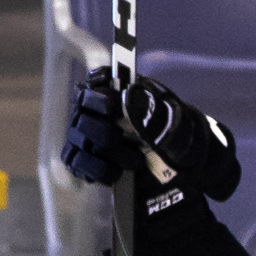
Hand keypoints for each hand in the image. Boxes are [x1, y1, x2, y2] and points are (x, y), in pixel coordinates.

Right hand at [60, 68, 240, 219]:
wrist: (177, 165)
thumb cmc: (174, 134)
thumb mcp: (174, 121)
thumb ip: (153, 108)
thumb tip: (128, 96)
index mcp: (118, 88)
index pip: (96, 81)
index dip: (101, 95)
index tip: (113, 107)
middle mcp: (94, 107)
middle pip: (83, 112)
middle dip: (106, 131)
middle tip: (125, 140)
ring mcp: (85, 133)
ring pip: (82, 138)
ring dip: (111, 153)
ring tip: (135, 162)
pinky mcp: (82, 158)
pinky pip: (78, 163)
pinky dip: (99, 171)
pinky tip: (118, 174)